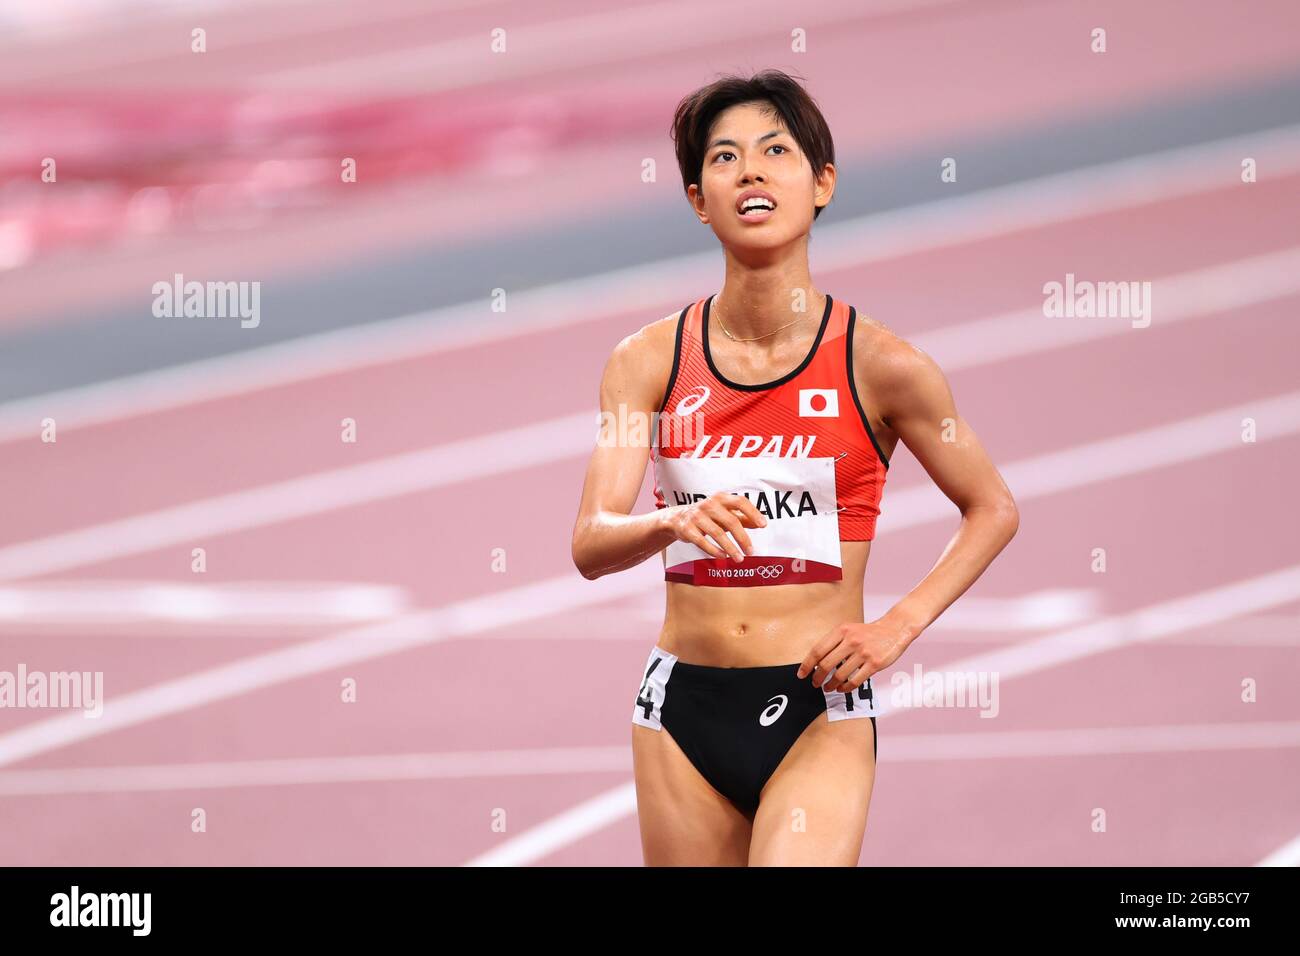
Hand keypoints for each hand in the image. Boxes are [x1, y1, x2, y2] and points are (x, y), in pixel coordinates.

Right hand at [664, 492, 767, 562]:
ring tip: (739, 558)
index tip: (763, 525)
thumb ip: (741, 517)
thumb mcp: (724, 513)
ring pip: (717, 533)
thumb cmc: (706, 515)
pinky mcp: (687, 529)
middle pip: (731, 521)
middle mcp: (709, 504)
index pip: (740, 502)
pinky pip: (703, 541)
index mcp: (720, 498)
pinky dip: (714, 550)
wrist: (677, 518)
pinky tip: (723, 556)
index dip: (753, 513)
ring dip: (730, 548)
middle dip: (743, 538)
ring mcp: (697, 516)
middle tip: (750, 551)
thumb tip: (760, 523)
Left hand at [796, 619, 910, 692]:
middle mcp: (851, 641)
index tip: (801, 674)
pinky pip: (855, 681)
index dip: (807, 664)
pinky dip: (845, 688)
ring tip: (828, 688)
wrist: (894, 629)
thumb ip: (833, 643)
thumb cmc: (867, 632)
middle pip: (826, 665)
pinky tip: (842, 689)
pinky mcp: (875, 664)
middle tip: (815, 683)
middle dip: (817, 678)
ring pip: (840, 675)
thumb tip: (815, 662)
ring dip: (831, 685)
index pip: (818, 650)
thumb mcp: (848, 630)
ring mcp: (864, 653)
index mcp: (841, 631)